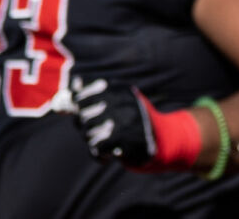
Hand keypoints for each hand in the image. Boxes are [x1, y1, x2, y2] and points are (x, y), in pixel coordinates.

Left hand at [70, 76, 201, 171]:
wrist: (164, 139)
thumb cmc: (136, 118)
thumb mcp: (121, 99)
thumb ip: (98, 92)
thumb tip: (75, 84)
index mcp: (120, 90)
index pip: (81, 97)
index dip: (76, 106)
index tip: (80, 112)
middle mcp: (123, 102)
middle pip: (82, 116)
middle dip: (83, 126)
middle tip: (92, 130)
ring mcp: (125, 121)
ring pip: (88, 134)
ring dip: (92, 141)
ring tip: (102, 142)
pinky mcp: (126, 140)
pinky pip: (98, 148)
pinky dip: (99, 154)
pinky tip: (107, 155)